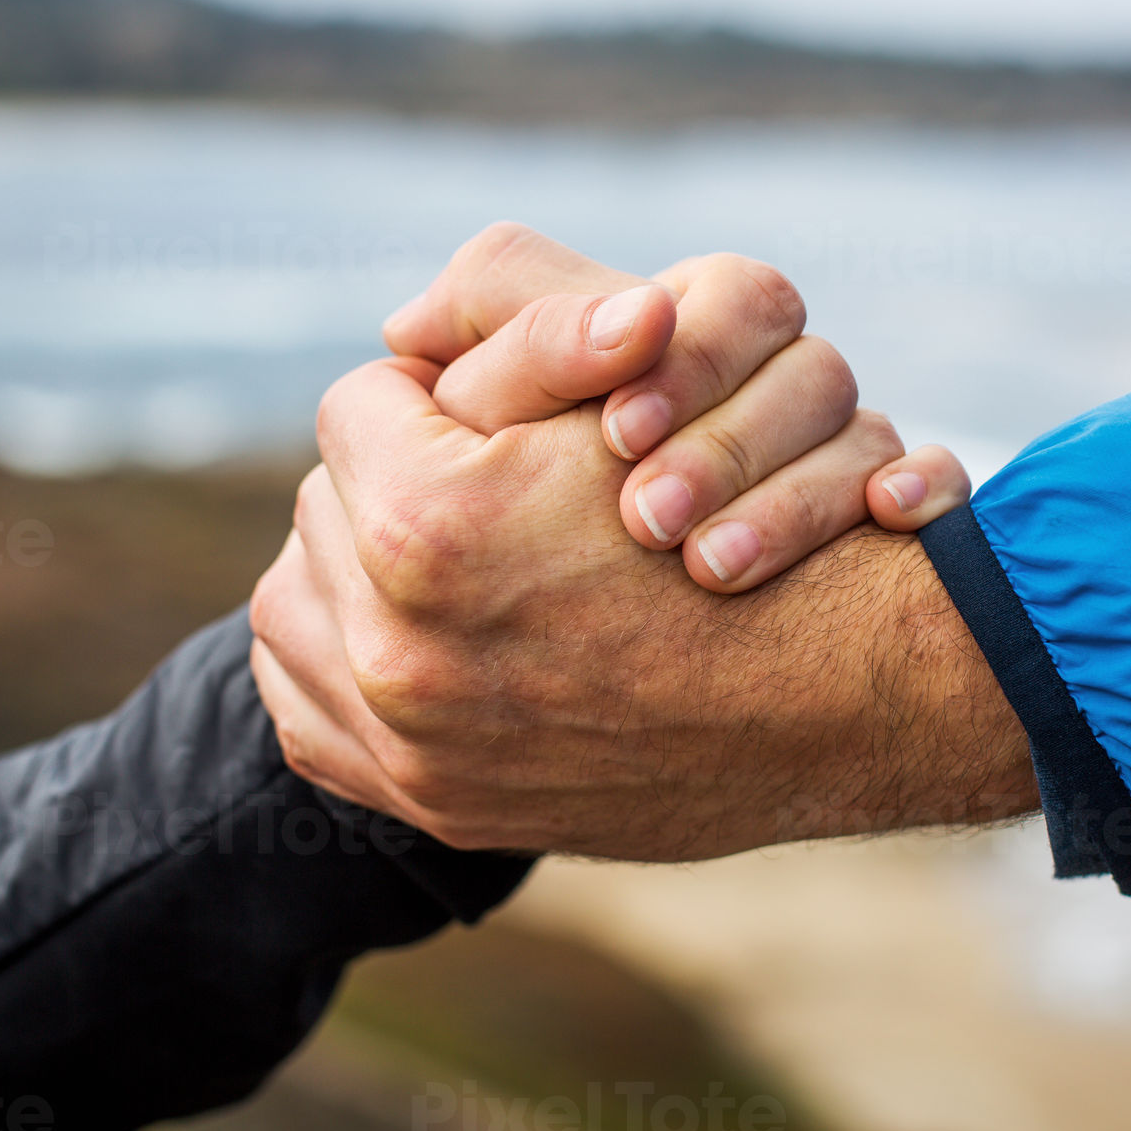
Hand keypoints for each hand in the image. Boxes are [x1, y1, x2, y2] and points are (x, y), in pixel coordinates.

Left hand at [248, 244, 1034, 858]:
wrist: (831, 702)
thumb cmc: (746, 517)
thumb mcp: (635, 381)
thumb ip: (511, 327)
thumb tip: (403, 329)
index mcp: (425, 526)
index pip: (362, 401)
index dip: (432, 393)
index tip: (483, 410)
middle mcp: (395, 653)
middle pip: (322, 504)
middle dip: (387, 481)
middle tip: (468, 482)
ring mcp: (408, 744)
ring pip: (299, 603)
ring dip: (350, 570)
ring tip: (437, 556)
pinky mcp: (430, 803)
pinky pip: (310, 711)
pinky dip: (346, 664)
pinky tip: (412, 633)